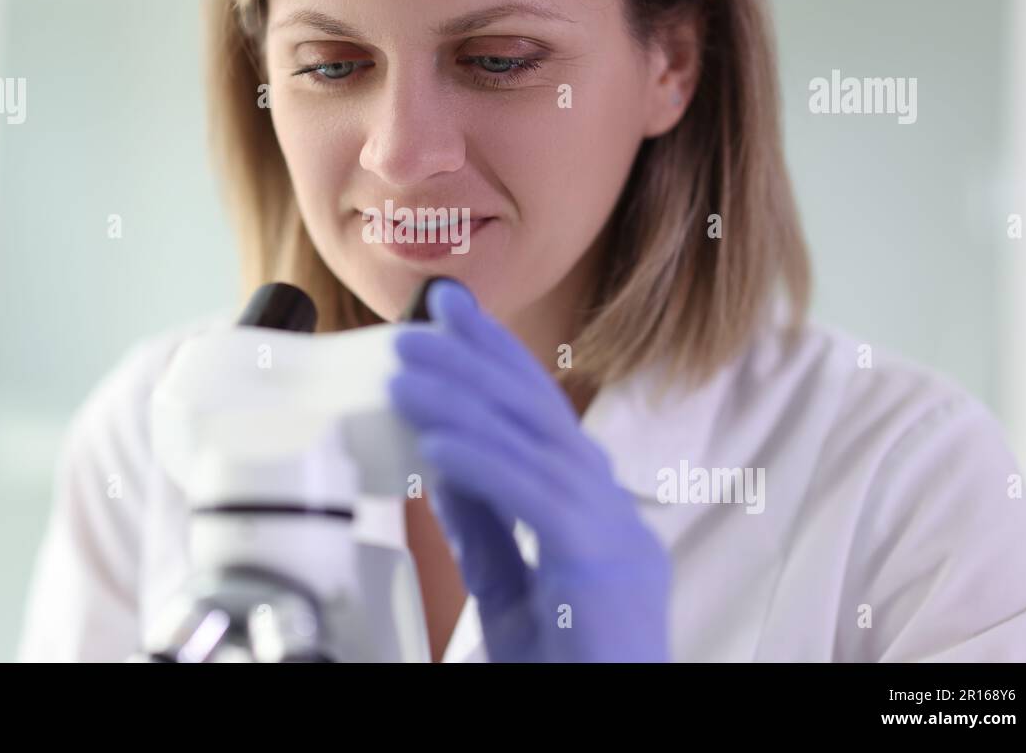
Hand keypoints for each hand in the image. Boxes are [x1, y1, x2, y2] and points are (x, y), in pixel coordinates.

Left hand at [387, 278, 670, 661]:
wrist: (608, 723)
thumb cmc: (569, 667)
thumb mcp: (510, 588)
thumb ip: (485, 524)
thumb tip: (444, 456)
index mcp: (593, 510)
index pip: (540, 416)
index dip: (495, 357)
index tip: (449, 313)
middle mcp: (612, 510)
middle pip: (542, 415)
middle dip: (480, 360)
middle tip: (422, 321)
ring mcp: (619, 536)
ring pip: (538, 447)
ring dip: (466, 405)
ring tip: (406, 374)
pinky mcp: (608, 569)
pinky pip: (540, 503)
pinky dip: (488, 467)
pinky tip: (438, 446)